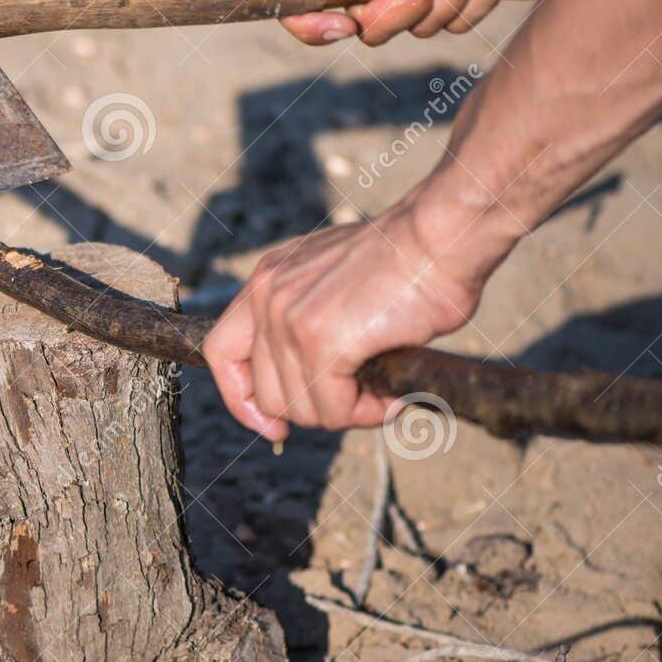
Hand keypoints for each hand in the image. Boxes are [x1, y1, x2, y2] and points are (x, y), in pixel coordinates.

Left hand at [202, 202, 486, 442]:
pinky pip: (334, 409)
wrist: (440, 235)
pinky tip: (394, 398)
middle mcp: (267, 297)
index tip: (274, 425)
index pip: (221, 352)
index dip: (242, 399)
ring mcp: (289, 320)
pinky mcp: (321, 341)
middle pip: (267, 393)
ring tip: (384, 395)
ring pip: (300, 408)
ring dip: (347, 414)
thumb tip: (316, 385)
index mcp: (266, 281)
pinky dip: (367, 414)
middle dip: (316, 411)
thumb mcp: (335, 282)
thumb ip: (311, 322)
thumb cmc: (408, 259)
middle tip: (363, 401)